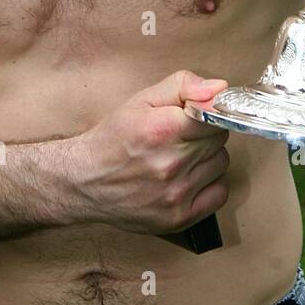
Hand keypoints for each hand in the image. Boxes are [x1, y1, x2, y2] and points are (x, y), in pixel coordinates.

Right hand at [71, 71, 230, 234]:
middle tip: (181, 135)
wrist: (84, 181)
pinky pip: (219, 194)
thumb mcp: (141, 100)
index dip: (209, 113)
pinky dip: (210, 184)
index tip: (200, 115)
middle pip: (218, 139)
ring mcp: (176, 194)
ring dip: (206, 158)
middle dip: (203, 133)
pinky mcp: (178, 218)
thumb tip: (218, 88)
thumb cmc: (112, 139)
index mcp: (161, 130)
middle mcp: (171, 164)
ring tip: (181, 156)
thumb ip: (182, 86)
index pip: (215, 117)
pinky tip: (189, 178)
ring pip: (221, 164)